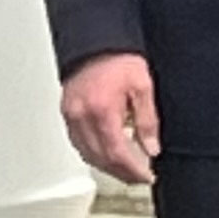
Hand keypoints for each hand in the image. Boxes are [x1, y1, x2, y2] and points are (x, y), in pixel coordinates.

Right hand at [61, 51, 159, 186]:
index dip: (133, 171)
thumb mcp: (142, 86)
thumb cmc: (117, 58)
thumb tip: (151, 148)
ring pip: (87, 155)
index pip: (117, 154)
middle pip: (101, 159)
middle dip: (122, 173)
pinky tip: (106, 154)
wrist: (94, 41)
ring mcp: (71, 116)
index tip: (146, 176)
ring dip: (107, 167)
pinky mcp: (67, 113)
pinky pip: (78, 143)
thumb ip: (147, 120)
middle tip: (138, 176)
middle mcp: (82, 116)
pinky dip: (93, 154)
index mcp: (102, 110)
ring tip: (125, 168)